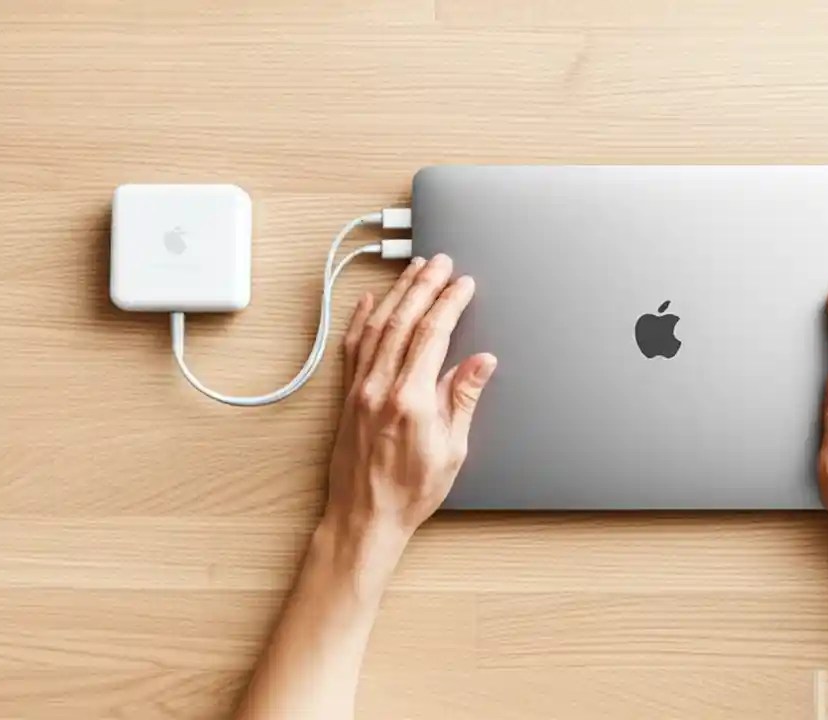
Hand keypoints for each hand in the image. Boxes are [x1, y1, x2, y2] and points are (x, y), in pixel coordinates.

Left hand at [325, 254, 496, 544]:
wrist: (364, 518)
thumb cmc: (408, 493)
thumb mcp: (453, 449)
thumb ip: (464, 399)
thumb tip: (481, 363)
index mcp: (411, 400)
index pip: (433, 334)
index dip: (450, 303)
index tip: (463, 285)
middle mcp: (380, 387)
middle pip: (404, 321)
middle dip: (424, 286)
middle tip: (441, 262)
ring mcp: (359, 389)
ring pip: (377, 327)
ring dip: (397, 294)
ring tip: (414, 271)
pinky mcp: (347, 396)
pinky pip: (352, 346)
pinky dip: (361, 319)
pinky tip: (368, 301)